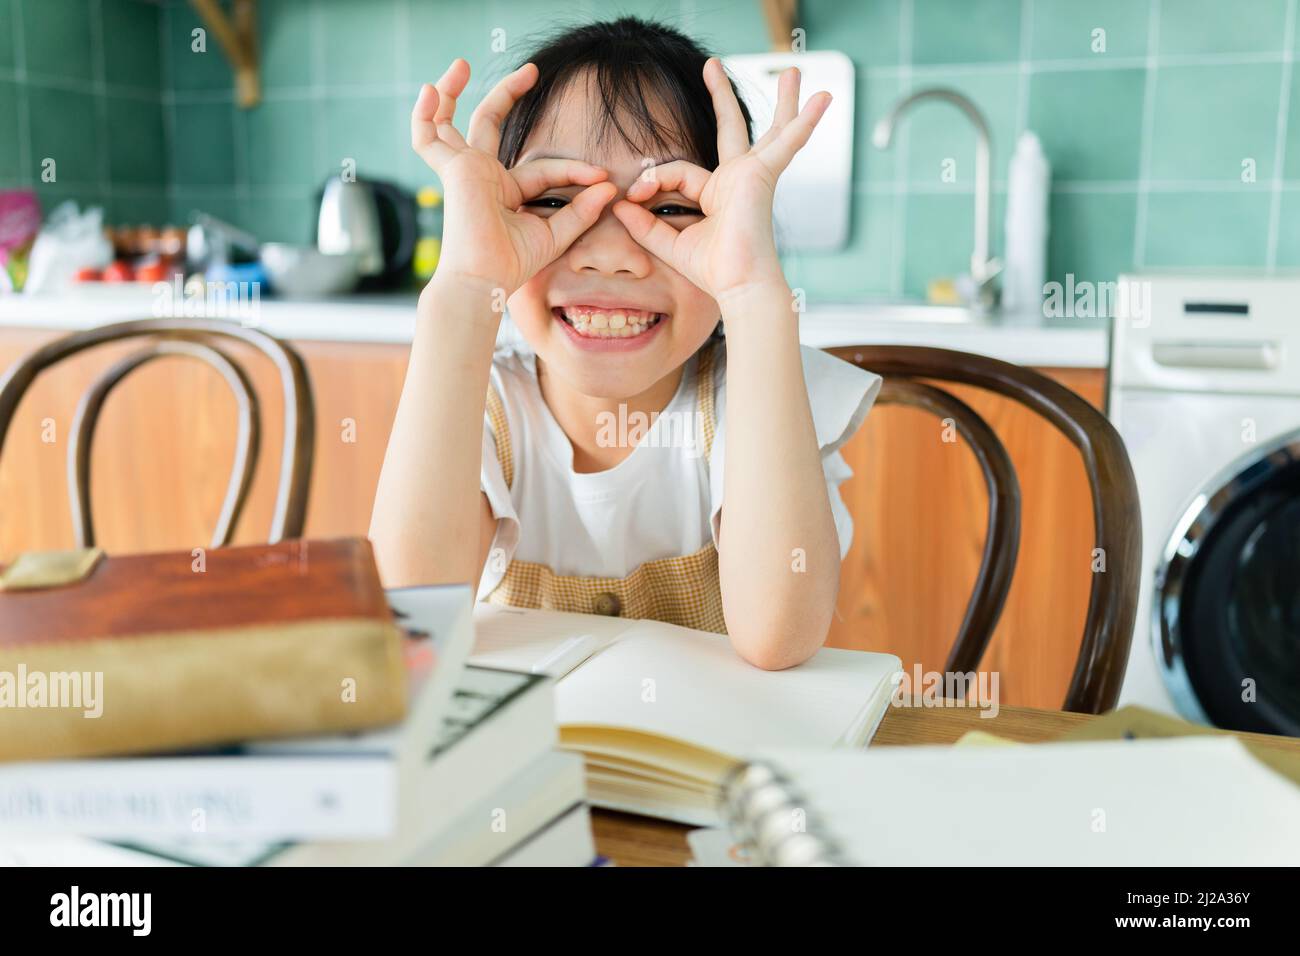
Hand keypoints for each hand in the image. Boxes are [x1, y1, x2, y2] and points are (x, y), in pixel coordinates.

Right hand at [411, 60, 618, 296]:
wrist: (484, 280)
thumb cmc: (512, 265)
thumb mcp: (555, 235)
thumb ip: (580, 211)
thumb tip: (609, 187)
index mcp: (503, 190)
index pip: (542, 168)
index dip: (574, 170)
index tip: (603, 178)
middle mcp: (480, 175)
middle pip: (488, 124)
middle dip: (508, 95)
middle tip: (532, 71)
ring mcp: (463, 170)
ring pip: (448, 123)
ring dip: (450, 92)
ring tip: (461, 63)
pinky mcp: (453, 169)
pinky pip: (427, 138)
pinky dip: (424, 115)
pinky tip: (428, 90)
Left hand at [612, 59, 829, 300]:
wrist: (739, 284)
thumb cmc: (712, 271)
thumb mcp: (669, 243)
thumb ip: (644, 224)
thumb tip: (620, 204)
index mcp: (718, 193)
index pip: (679, 171)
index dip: (654, 180)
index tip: (635, 195)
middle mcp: (738, 180)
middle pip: (731, 129)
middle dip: (721, 97)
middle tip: (712, 65)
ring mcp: (754, 175)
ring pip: (767, 128)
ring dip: (783, 101)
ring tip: (793, 70)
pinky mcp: (763, 174)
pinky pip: (787, 143)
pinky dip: (804, 123)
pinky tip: (823, 99)